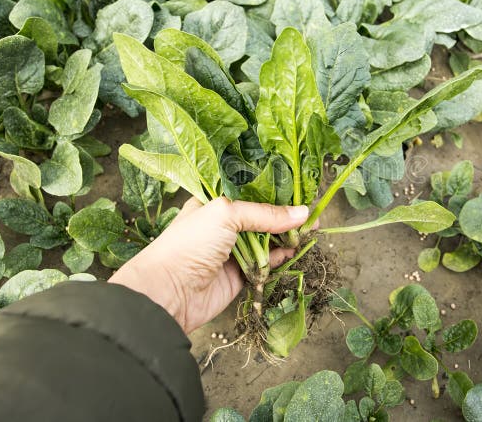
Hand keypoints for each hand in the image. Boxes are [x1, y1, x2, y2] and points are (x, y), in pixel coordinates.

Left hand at [109, 197, 308, 332]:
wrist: (169, 293)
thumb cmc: (189, 244)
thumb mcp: (226, 215)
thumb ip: (265, 213)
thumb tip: (302, 213)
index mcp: (213, 202)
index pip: (249, 191)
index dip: (274, 191)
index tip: (299, 189)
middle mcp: (222, 225)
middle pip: (261, 216)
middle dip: (285, 215)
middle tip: (312, 213)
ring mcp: (231, 250)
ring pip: (266, 240)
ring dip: (287, 236)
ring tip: (311, 230)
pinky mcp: (239, 275)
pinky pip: (266, 263)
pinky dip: (281, 257)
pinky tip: (295, 249)